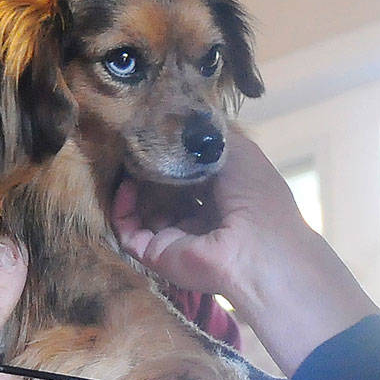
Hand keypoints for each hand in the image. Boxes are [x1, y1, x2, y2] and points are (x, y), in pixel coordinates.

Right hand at [113, 131, 378, 373]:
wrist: (257, 246)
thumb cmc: (254, 195)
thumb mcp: (238, 150)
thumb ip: (209, 136)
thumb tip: (179, 124)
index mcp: (225, 195)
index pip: (191, 174)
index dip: (174, 155)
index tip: (155, 135)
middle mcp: (201, 217)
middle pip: (165, 192)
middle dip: (149, 170)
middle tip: (134, 147)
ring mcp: (177, 237)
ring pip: (144, 211)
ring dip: (133, 188)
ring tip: (128, 164)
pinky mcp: (157, 254)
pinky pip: (129, 232)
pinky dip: (122, 210)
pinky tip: (125, 188)